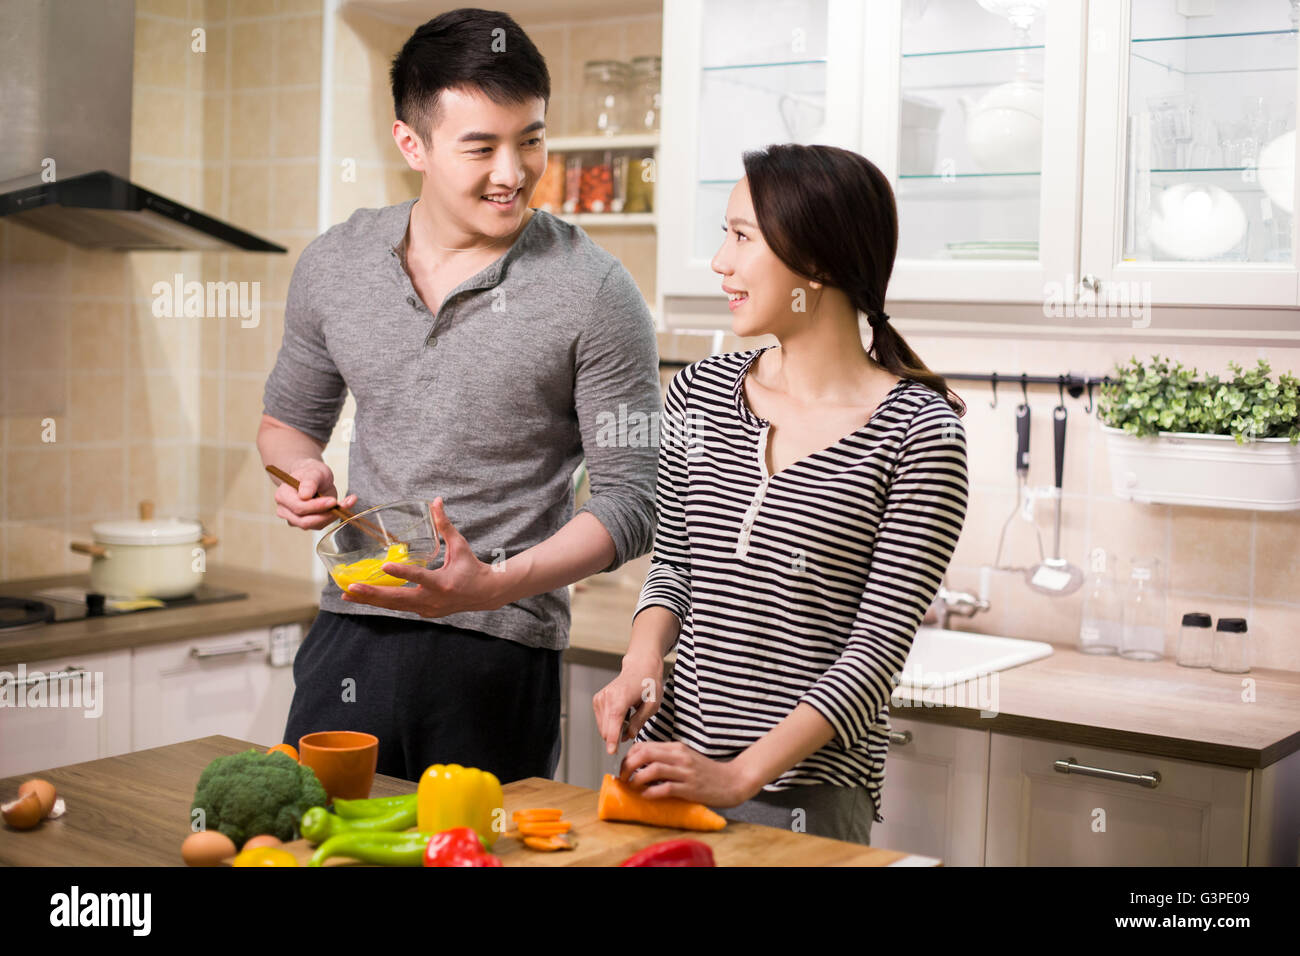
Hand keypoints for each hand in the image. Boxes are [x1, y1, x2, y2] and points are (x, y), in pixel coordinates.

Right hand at [274, 459, 356, 529]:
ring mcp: (294, 519)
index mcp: (283, 495)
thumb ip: (309, 482)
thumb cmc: (312, 472)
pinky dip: (334, 517)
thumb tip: (304, 495)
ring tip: (347, 502)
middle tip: (343, 504)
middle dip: (326, 514)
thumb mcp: (314, 472)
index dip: (316, 506)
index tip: (333, 501)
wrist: (313, 477)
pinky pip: (321, 525)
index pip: (298, 507)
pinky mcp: (306, 523)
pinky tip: (344, 506)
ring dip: (333, 516)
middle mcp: (285, 510)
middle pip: (305, 521)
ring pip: (315, 525)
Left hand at [341, 498, 507, 617]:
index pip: (421, 577)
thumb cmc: (472, 567)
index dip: (403, 572)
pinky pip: (398, 607)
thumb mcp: (460, 545)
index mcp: (444, 582)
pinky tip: (363, 596)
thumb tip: (436, 501)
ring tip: (346, 594)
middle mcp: (433, 600)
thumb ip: (444, 525)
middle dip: (373, 594)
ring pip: (394, 606)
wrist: (485, 594)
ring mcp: (427, 609)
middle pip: (398, 599)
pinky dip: (381, 601)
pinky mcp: (424, 612)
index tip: (385, 565)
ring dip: (370, 600)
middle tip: (351, 587)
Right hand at [593, 653, 663, 754]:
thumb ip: (639, 722)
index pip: (613, 721)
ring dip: (615, 729)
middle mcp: (607, 696)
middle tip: (633, 726)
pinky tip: (622, 714)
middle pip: (606, 728)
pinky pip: (602, 722)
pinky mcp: (597, 700)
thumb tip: (628, 736)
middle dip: (617, 735)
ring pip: (603, 727)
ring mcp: (600, 698)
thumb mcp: (652, 705)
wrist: (640, 667)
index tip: (611, 751)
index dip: (612, 739)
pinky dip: (611, 723)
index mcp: (621, 697)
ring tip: (629, 716)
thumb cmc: (648, 683)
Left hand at [617, 741, 760, 807]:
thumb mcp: (686, 759)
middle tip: (622, 778)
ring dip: (637, 779)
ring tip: (632, 787)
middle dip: (627, 766)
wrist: (732, 781)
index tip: (624, 767)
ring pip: (653, 769)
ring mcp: (686, 772)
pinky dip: (651, 793)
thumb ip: (667, 759)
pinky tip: (647, 796)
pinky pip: (665, 788)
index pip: (644, 745)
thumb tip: (642, 765)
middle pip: (645, 754)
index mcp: (677, 748)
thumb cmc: (706, 772)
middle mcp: (680, 756)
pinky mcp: (690, 788)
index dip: (629, 756)